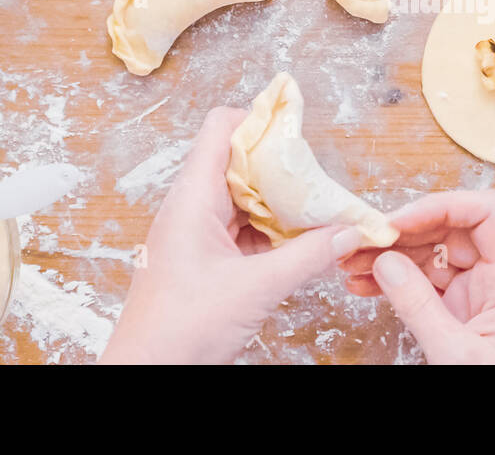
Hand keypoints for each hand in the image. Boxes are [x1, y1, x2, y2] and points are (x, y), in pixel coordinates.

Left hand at [101, 107, 362, 363]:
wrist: (147, 374)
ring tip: (319, 211)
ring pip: (245, 198)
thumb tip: (348, 232)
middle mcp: (191, 209)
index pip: (222, 128)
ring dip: (281, 202)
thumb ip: (307, 256)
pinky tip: (300, 243)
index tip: (299, 124)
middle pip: (239, 162)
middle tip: (321, 178)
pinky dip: (272, 231)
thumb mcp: (255, 289)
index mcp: (192, 199)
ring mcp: (196, 234)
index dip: (260, 119)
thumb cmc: (178, 330)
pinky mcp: (204, 260)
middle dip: (283, 166)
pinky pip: (243, 229)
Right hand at [341, 190, 494, 363]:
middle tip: (360, 240)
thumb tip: (386, 261)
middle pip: (450, 228)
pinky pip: (421, 282)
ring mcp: (474, 294)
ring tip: (348, 262)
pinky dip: (391, 279)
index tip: (398, 222)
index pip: (485, 214)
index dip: (441, 207)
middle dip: (403, 230)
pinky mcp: (455, 312)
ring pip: (429, 254)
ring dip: (388, 254)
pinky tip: (362, 283)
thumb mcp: (458, 355)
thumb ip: (421, 307)